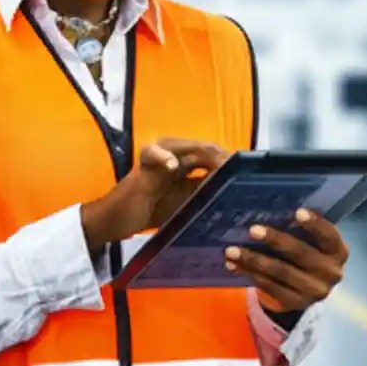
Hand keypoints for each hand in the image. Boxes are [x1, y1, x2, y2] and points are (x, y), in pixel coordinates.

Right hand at [81, 138, 228, 255]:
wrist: (119, 220)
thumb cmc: (151, 212)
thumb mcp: (186, 203)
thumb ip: (204, 192)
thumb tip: (234, 191)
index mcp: (185, 165)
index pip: (211, 157)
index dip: (228, 161)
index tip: (247, 171)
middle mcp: (172, 156)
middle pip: (201, 148)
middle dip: (220, 156)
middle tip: (238, 167)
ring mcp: (157, 158)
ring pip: (181, 145)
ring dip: (200, 151)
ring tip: (216, 161)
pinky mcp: (141, 165)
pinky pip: (151, 153)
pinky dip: (162, 156)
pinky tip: (173, 165)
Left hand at [223, 209, 347, 314]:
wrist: (307, 288)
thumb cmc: (307, 251)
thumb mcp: (311, 240)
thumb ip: (300, 226)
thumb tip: (269, 206)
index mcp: (338, 251)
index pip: (329, 236)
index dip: (315, 225)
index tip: (298, 212)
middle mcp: (331, 273)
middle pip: (301, 255)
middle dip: (276, 241)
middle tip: (252, 230)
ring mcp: (314, 292)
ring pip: (281, 273)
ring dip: (254, 260)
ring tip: (231, 250)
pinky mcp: (296, 304)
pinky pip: (270, 287)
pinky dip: (250, 274)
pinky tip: (234, 265)